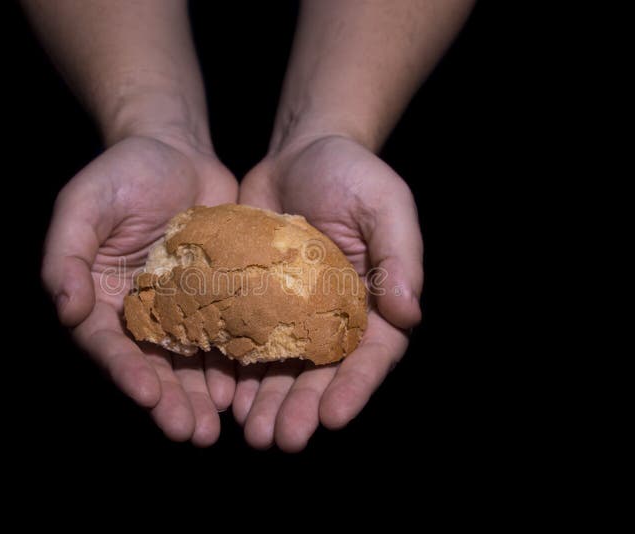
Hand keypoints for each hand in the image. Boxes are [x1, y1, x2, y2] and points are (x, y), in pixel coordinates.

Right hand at [42, 135, 237, 445]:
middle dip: (170, 400)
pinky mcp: (217, 298)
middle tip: (191, 432)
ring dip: (201, 397)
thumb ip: (65, 254)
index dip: (126, 372)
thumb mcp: (83, 205)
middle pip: (152, 366)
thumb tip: (66, 309)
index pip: (109, 346)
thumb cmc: (122, 173)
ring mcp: (181, 309)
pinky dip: (232, 365)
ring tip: (216, 427)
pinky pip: (224, 336)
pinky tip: (244, 390)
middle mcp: (140, 313)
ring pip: (189, 362)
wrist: (176, 151)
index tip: (147, 395)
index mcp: (100, 298)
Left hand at [237, 135, 423, 450]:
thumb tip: (410, 313)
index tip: (333, 416)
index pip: (369, 356)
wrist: (299, 153)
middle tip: (281, 439)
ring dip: (266, 402)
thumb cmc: (351, 173)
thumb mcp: (385, 204)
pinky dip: (236, 372)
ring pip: (280, 369)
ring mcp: (291, 313)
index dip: (353, 388)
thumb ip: (400, 255)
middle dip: (301, 407)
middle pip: (320, 374)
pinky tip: (224, 397)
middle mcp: (332, 318)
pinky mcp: (254, 301)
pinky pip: (245, 343)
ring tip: (251, 432)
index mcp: (374, 304)